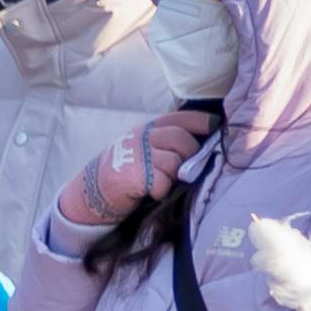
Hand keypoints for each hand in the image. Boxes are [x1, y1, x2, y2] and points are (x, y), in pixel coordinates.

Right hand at [65, 106, 215, 231]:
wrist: (94, 189)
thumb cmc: (126, 169)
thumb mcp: (142, 147)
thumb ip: (165, 141)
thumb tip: (201, 144)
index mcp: (147, 128)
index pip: (180, 118)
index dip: (201, 121)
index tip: (215, 125)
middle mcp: (142, 137)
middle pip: (180, 139)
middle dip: (189, 154)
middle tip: (185, 168)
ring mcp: (138, 154)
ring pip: (174, 162)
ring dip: (174, 176)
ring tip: (164, 181)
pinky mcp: (135, 174)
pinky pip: (163, 182)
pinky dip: (162, 190)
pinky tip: (154, 192)